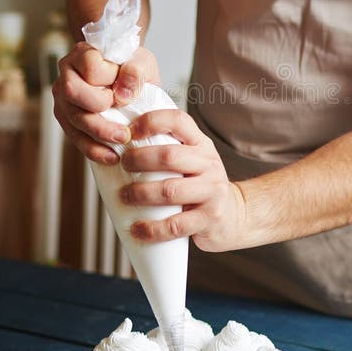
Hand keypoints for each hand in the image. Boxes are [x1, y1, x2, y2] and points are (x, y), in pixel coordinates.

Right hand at [52, 43, 159, 162]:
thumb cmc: (132, 68)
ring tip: (123, 139)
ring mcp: (64, 100)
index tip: (122, 82)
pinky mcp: (68, 122)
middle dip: (98, 105)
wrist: (129, 80)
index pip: (89, 65)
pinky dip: (94, 149)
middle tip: (122, 108)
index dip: (108, 76)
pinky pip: (76, 139)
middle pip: (71, 91)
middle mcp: (66, 75)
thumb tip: (122, 95)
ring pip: (73, 119)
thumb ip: (135, 71)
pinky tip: (111, 156)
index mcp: (83, 54)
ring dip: (100, 132)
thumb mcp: (142, 62)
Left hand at [120, 109, 250, 251]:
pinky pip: (175, 225)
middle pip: (169, 156)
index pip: (178, 121)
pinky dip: (151, 228)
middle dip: (139, 160)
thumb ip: (168, 150)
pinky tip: (137, 229)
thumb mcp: (192, 160)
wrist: (232, 216)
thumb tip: (119, 144)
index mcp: (201, 144)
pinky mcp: (209, 219)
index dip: (151, 122)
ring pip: (170, 190)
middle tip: (122, 165)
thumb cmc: (200, 185)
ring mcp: (212, 191)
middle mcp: (209, 164)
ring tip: (125, 196)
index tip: (127, 133)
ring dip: (140, 194)